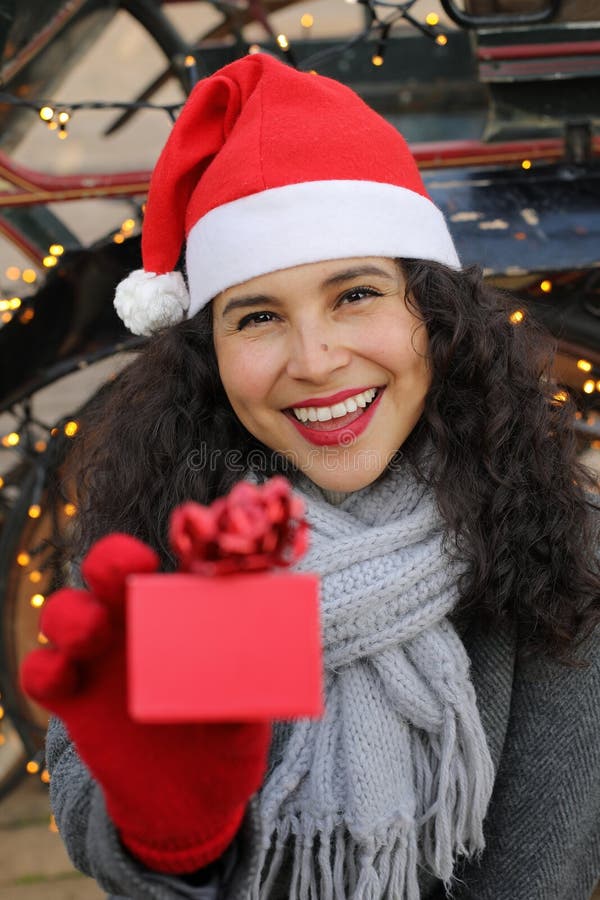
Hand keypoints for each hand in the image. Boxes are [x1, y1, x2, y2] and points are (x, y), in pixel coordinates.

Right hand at [21, 534, 270, 873]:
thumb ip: (244, 707)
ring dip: (73, 613)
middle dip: (113, 560)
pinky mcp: (72, 698)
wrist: (193, 801)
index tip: (188, 549)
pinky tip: (60, 678)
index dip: (177, 549)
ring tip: (92, 632)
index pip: (175, 564)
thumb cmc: (229, 739)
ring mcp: (99, 658)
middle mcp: (137, 623)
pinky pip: (42, 672)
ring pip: (66, 612)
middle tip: (128, 569)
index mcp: (184, 614)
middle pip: (109, 570)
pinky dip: (43, 669)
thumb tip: (243, 696)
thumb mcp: (247, 724)